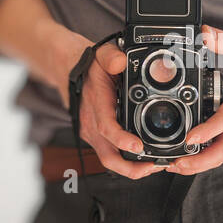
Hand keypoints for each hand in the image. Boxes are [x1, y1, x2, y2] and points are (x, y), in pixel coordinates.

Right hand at [51, 30, 167, 180]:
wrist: (68, 70)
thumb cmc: (87, 65)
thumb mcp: (100, 53)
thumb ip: (110, 56)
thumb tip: (120, 62)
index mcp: (95, 103)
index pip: (106, 127)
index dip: (122, 139)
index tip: (138, 146)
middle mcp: (90, 122)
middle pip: (109, 156)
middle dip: (132, 168)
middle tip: (154, 166)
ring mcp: (91, 132)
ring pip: (110, 159)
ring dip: (131, 168)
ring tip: (154, 166)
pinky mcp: (95, 136)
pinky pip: (110, 155)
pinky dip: (126, 162)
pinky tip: (142, 160)